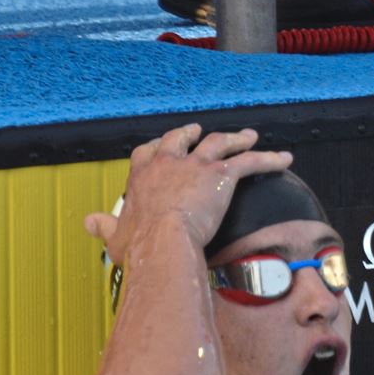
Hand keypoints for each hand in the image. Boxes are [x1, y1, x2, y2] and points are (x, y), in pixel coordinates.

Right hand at [84, 124, 291, 262]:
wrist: (163, 242)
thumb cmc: (140, 244)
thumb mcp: (115, 235)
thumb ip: (104, 225)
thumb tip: (89, 222)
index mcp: (142, 175)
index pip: (147, 153)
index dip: (156, 148)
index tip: (161, 146)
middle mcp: (168, 163)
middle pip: (182, 139)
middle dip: (191, 133)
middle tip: (199, 130)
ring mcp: (196, 166)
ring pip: (219, 143)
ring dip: (236, 138)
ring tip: (249, 136)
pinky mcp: (221, 174)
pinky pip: (250, 161)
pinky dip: (269, 158)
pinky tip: (284, 158)